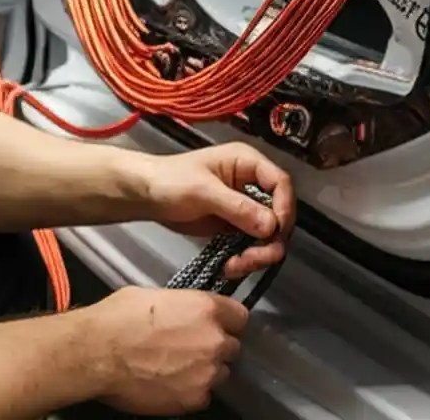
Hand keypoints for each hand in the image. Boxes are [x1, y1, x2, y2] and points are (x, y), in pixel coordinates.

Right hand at [89, 286, 246, 414]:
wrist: (97, 353)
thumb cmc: (117, 319)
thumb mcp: (154, 296)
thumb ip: (181, 306)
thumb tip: (182, 313)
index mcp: (206, 309)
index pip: (239, 316)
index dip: (226, 321)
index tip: (215, 325)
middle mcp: (214, 340)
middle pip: (231, 347)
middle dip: (214, 348)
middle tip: (189, 349)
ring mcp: (206, 372)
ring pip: (220, 373)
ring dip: (204, 371)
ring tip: (176, 369)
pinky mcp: (194, 399)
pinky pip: (203, 396)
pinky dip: (190, 392)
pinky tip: (168, 385)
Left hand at [140, 142, 294, 279]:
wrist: (145, 195)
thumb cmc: (170, 181)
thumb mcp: (203, 191)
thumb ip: (238, 207)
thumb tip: (271, 226)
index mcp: (247, 163)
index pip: (280, 183)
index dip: (284, 207)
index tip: (276, 232)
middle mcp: (251, 184)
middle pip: (279, 213)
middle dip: (270, 240)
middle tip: (254, 259)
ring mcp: (244, 206)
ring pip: (268, 233)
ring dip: (258, 254)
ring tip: (237, 266)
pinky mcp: (234, 226)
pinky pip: (251, 244)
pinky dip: (246, 258)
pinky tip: (231, 267)